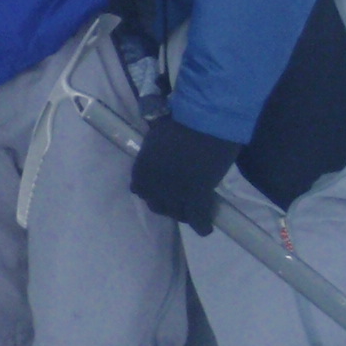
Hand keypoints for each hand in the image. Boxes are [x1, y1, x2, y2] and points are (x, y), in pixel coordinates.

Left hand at [130, 117, 240, 233]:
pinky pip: (198, 220)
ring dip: (184, 213)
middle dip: (167, 202)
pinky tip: (206, 227)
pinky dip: (202, 225)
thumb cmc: (182, 119)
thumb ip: (157, 145)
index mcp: (141, 167)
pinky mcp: (197, 199)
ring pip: (177, 214)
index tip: (162, 186)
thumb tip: (160, 146)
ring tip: (193, 210)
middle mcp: (154, 185)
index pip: (140, 189)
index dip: (153, 189)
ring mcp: (174, 194)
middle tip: (180, 197)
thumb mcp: (159, 132)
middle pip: (157, 205)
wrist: (205, 121)